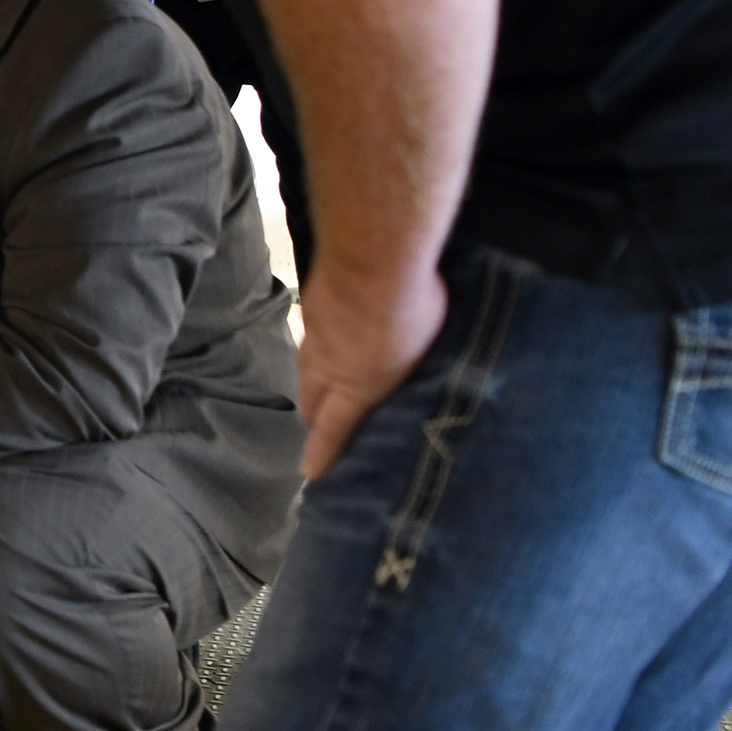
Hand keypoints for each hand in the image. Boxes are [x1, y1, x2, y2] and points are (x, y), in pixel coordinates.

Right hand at [296, 253, 448, 477]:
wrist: (374, 258)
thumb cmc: (413, 311)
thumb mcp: (425, 356)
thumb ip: (414, 375)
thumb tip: (420, 383)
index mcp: (358, 386)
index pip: (333, 429)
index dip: (321, 452)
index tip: (310, 472)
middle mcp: (328, 364)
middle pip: (310, 399)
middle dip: (313, 417)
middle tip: (319, 425)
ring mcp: (317, 332)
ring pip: (305, 366)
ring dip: (311, 381)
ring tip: (320, 385)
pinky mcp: (313, 303)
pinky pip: (310, 334)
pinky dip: (316, 345)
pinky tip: (329, 334)